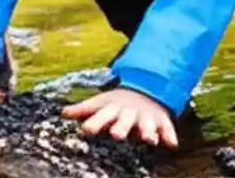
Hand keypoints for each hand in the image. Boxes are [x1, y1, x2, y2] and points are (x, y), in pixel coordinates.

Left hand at [62, 88, 177, 147]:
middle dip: (121, 128)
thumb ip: (83, 110)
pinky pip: (167, 128)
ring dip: (147, 131)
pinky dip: (169, 135)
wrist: (144, 90)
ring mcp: (145, 117)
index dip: (95, 123)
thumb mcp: (99, 103)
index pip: (101, 116)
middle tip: (116, 135)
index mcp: (112, 110)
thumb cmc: (115, 103)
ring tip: (148, 140)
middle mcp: (128, 113)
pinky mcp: (161, 120)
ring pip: (147, 125)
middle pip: (124, 121)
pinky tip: (171, 144)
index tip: (86, 130)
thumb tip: (63, 113)